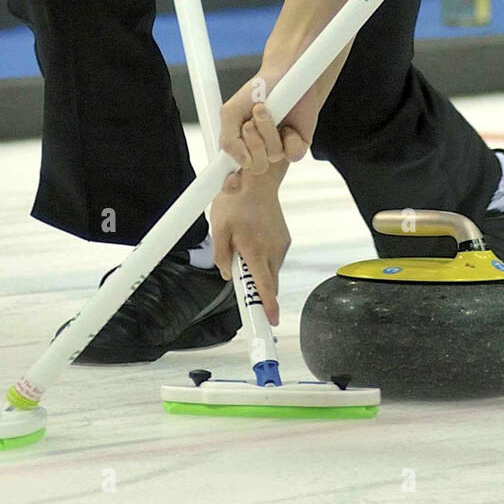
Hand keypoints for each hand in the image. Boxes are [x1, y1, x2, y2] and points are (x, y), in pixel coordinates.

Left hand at [209, 177, 290, 324]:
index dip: (267, 306)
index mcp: (255, 251)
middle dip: (258, 291)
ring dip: (259, 272)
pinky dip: (264, 260)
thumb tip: (227, 275)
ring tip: (243, 250)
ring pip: (271, 271)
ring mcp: (281, 245)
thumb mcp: (219, 228)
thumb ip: (221, 256)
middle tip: (243, 287)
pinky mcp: (284, 239)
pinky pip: (274, 259)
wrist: (258, 181)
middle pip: (269, 283)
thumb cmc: (236, 202)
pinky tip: (253, 243)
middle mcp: (273, 250)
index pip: (265, 286)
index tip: (269, 321)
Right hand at [218, 73, 315, 187]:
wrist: (284, 75)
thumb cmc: (256, 92)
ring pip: (273, 155)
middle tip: (253, 120)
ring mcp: (278, 150)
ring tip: (268, 111)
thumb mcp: (231, 112)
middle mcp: (258, 153)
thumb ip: (228, 139)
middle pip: (255, 167)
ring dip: (269, 129)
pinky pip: (293, 154)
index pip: (231, 178)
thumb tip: (242, 163)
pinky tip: (288, 125)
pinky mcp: (297, 146)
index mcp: (238, 148)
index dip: (230, 184)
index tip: (231, 182)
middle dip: (254, 141)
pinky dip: (289, 137)